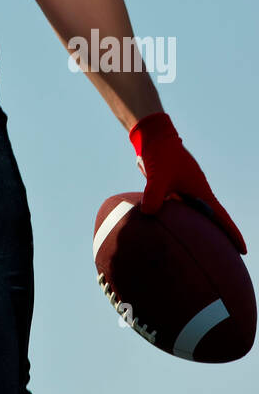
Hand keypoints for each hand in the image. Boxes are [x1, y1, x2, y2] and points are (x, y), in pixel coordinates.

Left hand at [129, 112, 245, 254]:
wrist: (153, 137)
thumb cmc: (160, 154)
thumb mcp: (158, 175)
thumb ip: (154, 193)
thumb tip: (148, 212)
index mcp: (200, 190)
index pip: (221, 217)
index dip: (232, 234)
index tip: (243, 250)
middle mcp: (196, 191)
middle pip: (211, 219)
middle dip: (220, 237)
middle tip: (228, 257)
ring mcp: (185, 189)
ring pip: (195, 214)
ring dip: (200, 229)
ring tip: (203, 247)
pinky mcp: (173, 187)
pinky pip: (180, 208)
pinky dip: (180, 220)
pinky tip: (173, 229)